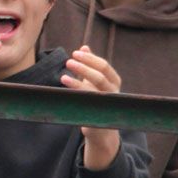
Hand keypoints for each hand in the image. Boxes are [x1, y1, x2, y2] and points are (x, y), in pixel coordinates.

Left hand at [60, 46, 121, 169]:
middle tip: (68, 61)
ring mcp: (107, 106)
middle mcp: (113, 93)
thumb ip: (91, 65)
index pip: (105, 67)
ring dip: (78, 83)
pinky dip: (75, 98)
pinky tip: (63, 93)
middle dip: (84, 68)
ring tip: (63, 77)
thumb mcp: (96, 82)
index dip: (90, 59)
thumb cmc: (98, 99)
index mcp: (114, 82)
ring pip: (94, 92)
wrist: (102, 129)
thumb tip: (84, 47)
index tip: (75, 53)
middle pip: (101, 77)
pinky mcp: (99, 118)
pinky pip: (86, 106)